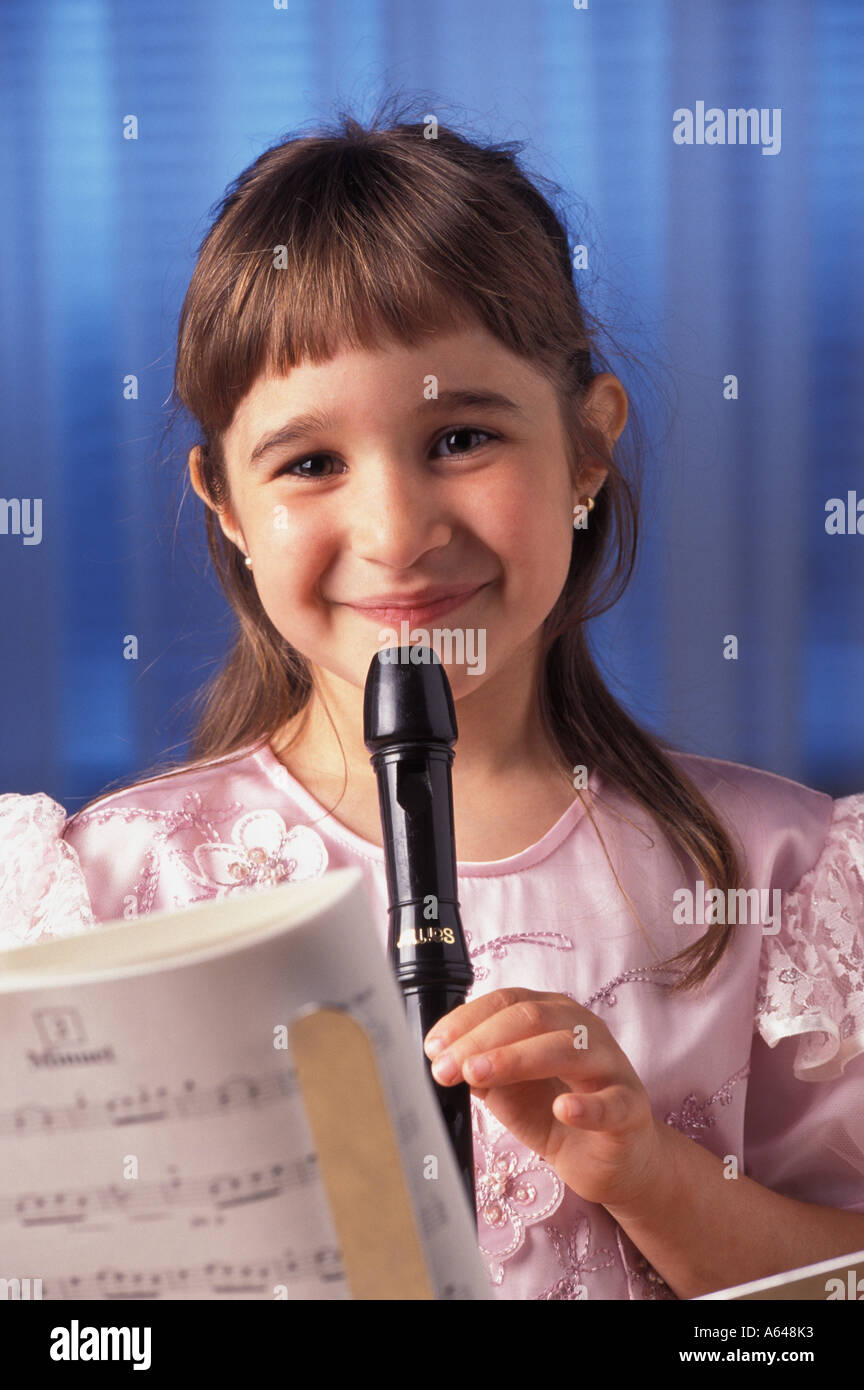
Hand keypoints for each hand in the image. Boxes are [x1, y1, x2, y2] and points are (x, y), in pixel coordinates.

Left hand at [423, 986, 665, 1210]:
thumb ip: (482, 1071)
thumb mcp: (509, 1089)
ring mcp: (611, 1065)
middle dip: (481, 1040)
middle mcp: (583, 1029)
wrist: (609, 1158)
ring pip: (565, 1049)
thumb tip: (443, 1060)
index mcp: (552, 1015)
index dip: (466, 1021)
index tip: (433, 1047)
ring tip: (478, 1075)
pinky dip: (586, 1106)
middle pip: (531, 1018)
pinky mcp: (631, 1108)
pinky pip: (611, 1104)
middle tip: (446, 1067)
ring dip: (516, 1060)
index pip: (506, 1002)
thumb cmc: (555, 1112)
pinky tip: (562, 1108)